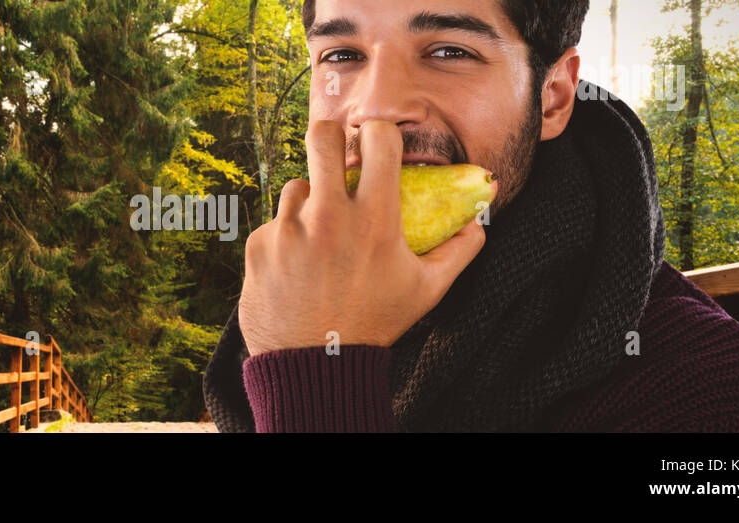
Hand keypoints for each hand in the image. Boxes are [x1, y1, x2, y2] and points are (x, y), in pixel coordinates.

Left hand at [238, 119, 490, 356]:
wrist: (314, 366)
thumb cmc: (374, 325)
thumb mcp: (426, 290)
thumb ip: (458, 251)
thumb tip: (479, 223)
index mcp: (374, 218)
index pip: (378, 138)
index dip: (379, 134)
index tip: (377, 144)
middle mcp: (328, 215)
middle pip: (321, 136)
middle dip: (330, 137)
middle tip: (335, 153)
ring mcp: (288, 228)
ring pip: (297, 186)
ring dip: (309, 203)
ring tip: (321, 237)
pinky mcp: (258, 245)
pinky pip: (274, 224)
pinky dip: (286, 239)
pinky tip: (297, 268)